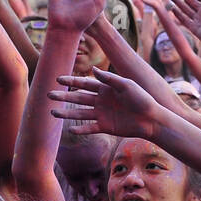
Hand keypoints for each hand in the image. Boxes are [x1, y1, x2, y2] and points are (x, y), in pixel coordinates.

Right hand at [50, 67, 167, 140]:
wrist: (151, 119)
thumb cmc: (142, 99)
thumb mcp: (126, 86)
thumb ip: (110, 79)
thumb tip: (93, 70)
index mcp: (105, 88)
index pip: (84, 83)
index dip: (71, 81)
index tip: (58, 79)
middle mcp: (100, 100)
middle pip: (78, 98)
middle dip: (64, 96)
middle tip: (49, 95)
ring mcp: (101, 114)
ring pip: (80, 113)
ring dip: (67, 113)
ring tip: (53, 112)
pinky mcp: (105, 126)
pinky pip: (90, 128)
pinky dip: (81, 129)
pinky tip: (70, 129)